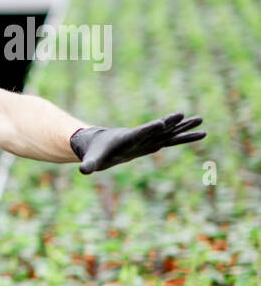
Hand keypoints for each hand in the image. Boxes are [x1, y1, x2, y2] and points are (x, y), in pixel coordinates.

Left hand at [69, 112, 204, 174]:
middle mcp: (141, 136)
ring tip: (201, 119)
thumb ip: (89, 164)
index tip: (161, 123)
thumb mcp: (93, 159)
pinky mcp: (155, 143)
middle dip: (171, 122)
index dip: (149, 128)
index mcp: (127, 138)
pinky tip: (201, 133)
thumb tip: (83, 171)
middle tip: (183, 115)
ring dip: (184, 127)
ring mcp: (150, 139)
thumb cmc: (97, 152)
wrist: (100, 145)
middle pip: (159, 128)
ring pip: (170, 132)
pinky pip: (173, 140)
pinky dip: (186, 137)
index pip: (140, 132)